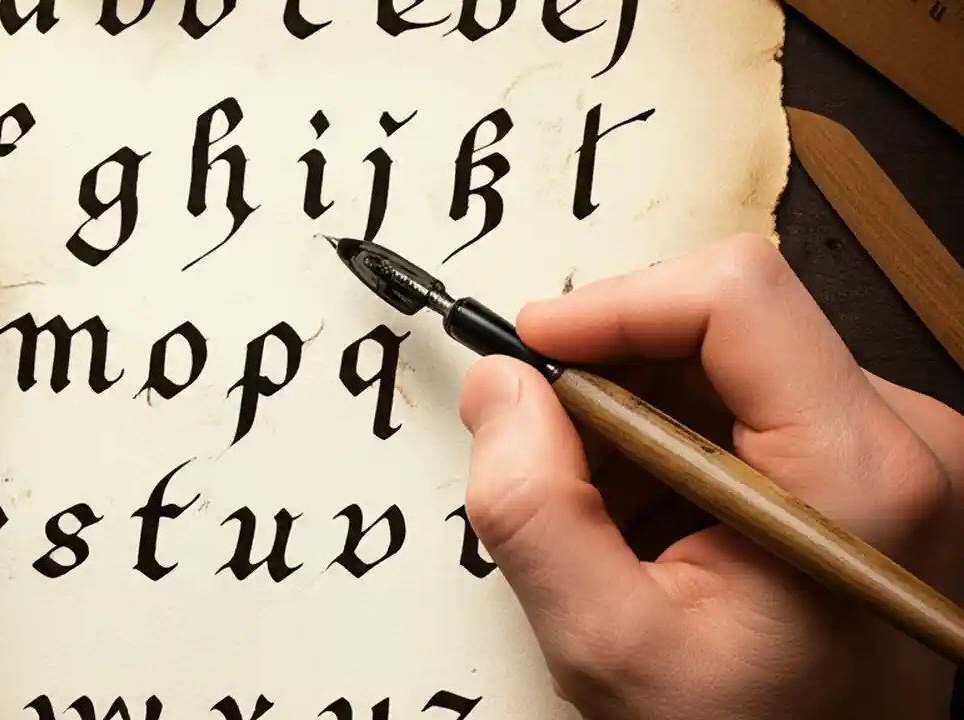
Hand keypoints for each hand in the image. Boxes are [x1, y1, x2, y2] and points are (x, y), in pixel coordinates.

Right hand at [460, 234, 963, 719]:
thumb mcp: (613, 647)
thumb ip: (536, 513)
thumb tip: (500, 391)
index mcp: (860, 477)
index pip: (736, 298)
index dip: (617, 304)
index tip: (538, 345)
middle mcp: (897, 442)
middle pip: (723, 319)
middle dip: (610, 372)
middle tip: (552, 451)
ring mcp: (886, 447)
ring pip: (721, 354)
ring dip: (629, 411)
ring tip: (606, 510)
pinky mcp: (862, 457)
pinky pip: (739, 394)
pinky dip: (664, 436)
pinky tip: (647, 515)